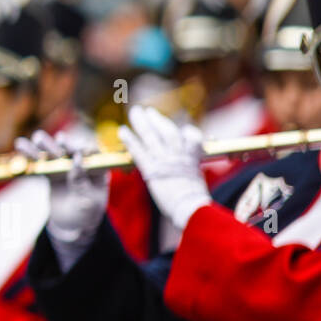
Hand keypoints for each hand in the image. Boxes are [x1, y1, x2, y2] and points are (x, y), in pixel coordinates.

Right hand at [16, 128, 107, 269]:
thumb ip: (81, 181)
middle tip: (57, 144)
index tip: (76, 150)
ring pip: (52, 151)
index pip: (91, 153)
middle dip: (62, 144)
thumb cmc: (86, 214)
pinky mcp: (49, 172)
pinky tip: (20, 144)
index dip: (84, 148)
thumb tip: (77, 159)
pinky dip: (29, 154)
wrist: (72, 226)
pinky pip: (39, 162)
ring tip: (37, 139)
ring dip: (44, 144)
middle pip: (70, 148)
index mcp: (96, 169)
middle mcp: (80, 163)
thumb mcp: (88, 201)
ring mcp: (63, 167)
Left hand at [117, 106, 210, 232]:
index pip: (191, 137)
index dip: (185, 131)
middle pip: (167, 131)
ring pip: (151, 137)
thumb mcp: (197, 181)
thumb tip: (190, 167)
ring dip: (142, 123)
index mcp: (192, 159)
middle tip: (148, 110)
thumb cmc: (197, 203)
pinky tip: (122, 131)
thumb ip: (191, 170)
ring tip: (135, 112)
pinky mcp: (152, 171)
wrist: (193, 210)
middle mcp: (178, 156)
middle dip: (157, 119)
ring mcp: (164, 162)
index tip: (181, 127)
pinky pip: (139, 151)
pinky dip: (130, 140)